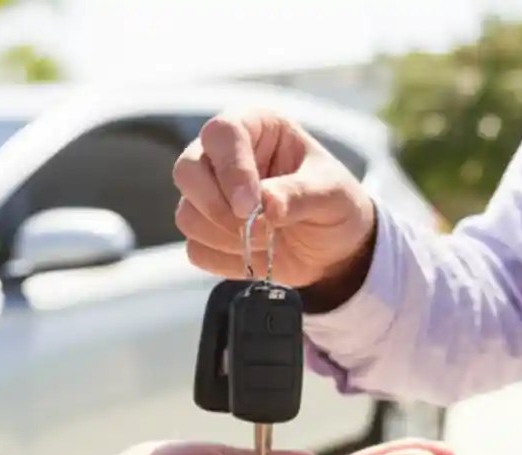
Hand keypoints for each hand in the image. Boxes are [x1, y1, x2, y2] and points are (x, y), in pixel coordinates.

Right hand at [173, 110, 376, 292]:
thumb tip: (265, 206)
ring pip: (187, 215)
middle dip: (218, 208)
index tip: (251, 206)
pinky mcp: (205, 232)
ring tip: (268, 240)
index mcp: (256, 128)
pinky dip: (226, 259)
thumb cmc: (334, 204)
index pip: (222, 133)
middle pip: (187, 171)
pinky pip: (196, 249)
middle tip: (257, 228)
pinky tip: (256, 254)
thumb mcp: (331, 194)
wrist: (333, 249)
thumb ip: (299, 194)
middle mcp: (223, 156)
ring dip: (227, 238)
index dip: (231, 169)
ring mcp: (209, 195)